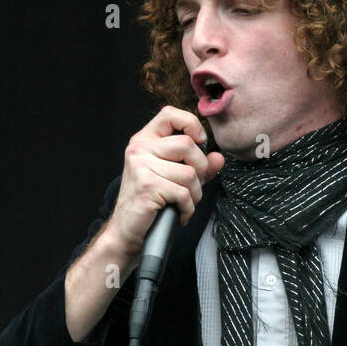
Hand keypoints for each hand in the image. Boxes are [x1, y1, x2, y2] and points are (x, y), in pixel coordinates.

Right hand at [105, 105, 224, 256]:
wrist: (127, 231)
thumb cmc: (151, 204)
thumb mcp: (176, 179)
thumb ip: (198, 166)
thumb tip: (218, 158)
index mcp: (144, 141)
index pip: (170, 114)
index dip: (191, 124)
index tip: (199, 143)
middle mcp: (139, 149)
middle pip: (187, 145)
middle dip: (200, 170)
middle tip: (192, 188)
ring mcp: (140, 166)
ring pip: (189, 173)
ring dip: (195, 194)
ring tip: (184, 203)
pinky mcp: (146, 186)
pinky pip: (183, 193)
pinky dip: (188, 209)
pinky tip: (179, 214)